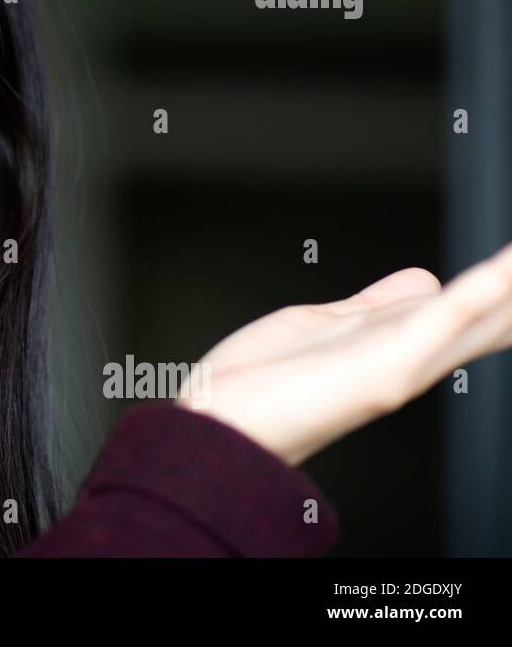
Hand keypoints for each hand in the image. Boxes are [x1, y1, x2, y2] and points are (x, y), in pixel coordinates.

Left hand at [174, 240, 511, 465]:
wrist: (218, 422)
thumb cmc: (263, 383)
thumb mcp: (334, 325)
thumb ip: (381, 304)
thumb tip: (425, 280)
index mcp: (403, 340)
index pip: (482, 307)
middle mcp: (415, 354)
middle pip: (499, 314)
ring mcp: (408, 361)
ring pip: (490, 311)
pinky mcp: (391, 364)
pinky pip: (451, 314)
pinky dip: (491, 284)